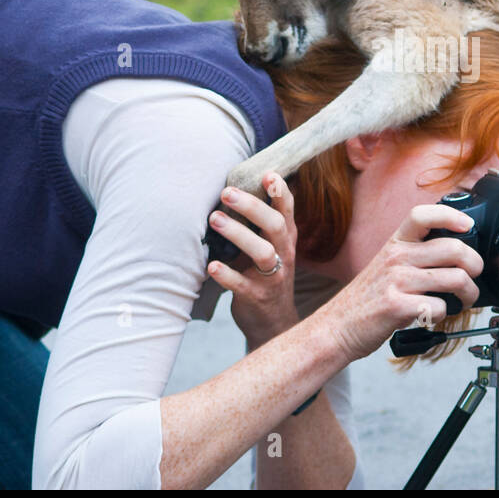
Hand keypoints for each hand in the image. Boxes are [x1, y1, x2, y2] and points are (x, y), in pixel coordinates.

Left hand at [204, 172, 298, 348]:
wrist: (274, 323)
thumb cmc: (266, 275)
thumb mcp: (271, 247)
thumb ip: (259, 224)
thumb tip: (233, 189)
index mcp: (286, 238)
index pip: (287, 210)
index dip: (280, 191)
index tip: (267, 174)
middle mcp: (284, 254)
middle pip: (275, 225)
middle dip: (252, 207)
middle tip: (226, 192)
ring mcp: (272, 277)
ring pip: (262, 252)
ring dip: (238, 234)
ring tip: (214, 220)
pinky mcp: (256, 297)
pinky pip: (242, 284)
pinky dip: (226, 274)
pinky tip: (211, 265)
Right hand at [315, 204, 482, 362]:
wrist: (338, 326)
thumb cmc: (368, 298)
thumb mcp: (387, 264)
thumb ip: (415, 254)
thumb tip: (456, 254)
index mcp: (395, 243)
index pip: (423, 215)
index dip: (451, 215)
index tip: (468, 225)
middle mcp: (397, 257)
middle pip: (454, 248)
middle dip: (475, 265)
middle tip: (474, 276)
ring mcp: (397, 281)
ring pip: (455, 279)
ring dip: (468, 294)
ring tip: (463, 300)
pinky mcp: (398, 306)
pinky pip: (440, 306)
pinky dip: (445, 315)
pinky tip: (436, 315)